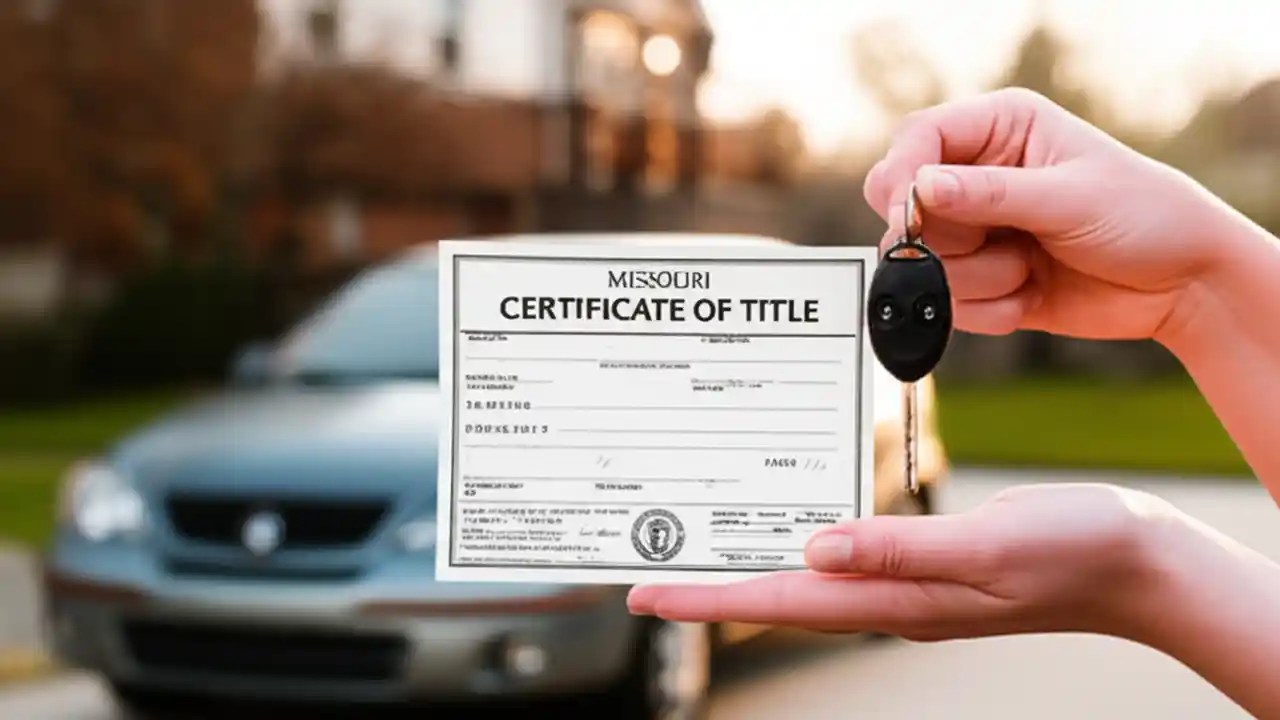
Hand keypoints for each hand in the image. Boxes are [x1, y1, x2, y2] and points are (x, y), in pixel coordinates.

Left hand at [629, 484, 1182, 640]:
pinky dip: (804, 551)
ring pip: (809, 584)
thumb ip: (900, 550)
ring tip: (702, 559)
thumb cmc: (1077, 549)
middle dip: (713, 591)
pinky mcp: (931, 568)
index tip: (646, 596)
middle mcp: (894, 601)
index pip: (782, 601)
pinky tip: (795, 535)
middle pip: (782, 599)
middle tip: (648, 583)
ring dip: (751, 573)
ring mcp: (912, 588)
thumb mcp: (989, 545)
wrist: (1144, 565)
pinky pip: (847, 562)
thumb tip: (814, 551)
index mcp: (900, 600)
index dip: (710, 599)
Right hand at [864, 87, 1252, 342]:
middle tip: (992, 245)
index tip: (910, 218)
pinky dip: (991, 309)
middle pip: (904, 208)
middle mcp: (978, 176)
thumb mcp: (1069, 198)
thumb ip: (990, 194)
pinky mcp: (982, 282)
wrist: (1184, 286)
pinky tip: (1034, 293)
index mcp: (1000, 129)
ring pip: (925, 264)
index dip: (904, 177)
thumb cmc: (1145, 218)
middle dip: (942, 239)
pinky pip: (949, 305)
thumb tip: (920, 188)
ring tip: (1034, 267)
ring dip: (981, 278)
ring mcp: (978, 231)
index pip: (918, 140)